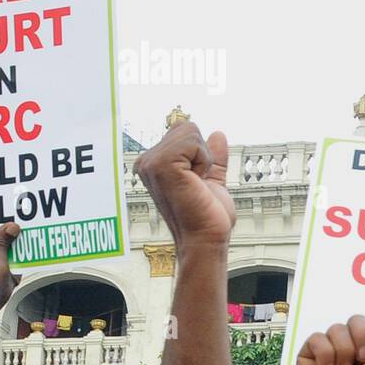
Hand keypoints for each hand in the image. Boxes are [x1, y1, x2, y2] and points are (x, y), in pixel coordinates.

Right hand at [134, 122, 234, 249]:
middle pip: (187, 127)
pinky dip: (203, 160)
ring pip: (190, 130)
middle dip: (202, 154)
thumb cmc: (206, 217)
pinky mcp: (161, 164)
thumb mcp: (211, 180)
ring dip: (203, 158)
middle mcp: (146, 162)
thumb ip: (212, 158)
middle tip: (196, 185)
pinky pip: (193, 140)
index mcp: (154, 165)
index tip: (195, 183)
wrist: (206, 237)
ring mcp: (151, 162)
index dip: (200, 153)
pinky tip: (194, 182)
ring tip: (194, 184)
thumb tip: (217, 134)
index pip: (184, 131)